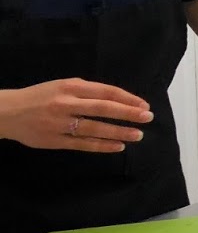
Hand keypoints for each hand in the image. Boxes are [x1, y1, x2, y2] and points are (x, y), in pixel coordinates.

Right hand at [0, 80, 152, 152]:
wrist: (7, 112)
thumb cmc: (41, 96)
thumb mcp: (63, 86)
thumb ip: (87, 92)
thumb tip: (119, 100)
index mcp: (70, 87)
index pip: (105, 92)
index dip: (127, 99)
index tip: (144, 105)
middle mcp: (66, 104)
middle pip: (103, 108)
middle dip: (128, 113)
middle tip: (148, 118)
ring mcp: (59, 123)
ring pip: (94, 128)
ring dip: (119, 132)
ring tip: (137, 135)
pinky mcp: (54, 140)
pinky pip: (82, 144)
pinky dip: (102, 146)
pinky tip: (118, 146)